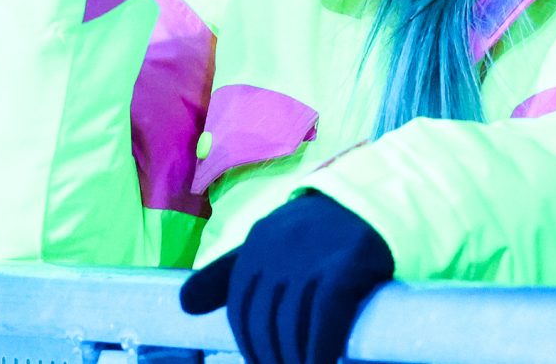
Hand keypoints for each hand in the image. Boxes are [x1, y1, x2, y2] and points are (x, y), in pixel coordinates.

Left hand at [179, 193, 393, 363]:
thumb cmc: (311, 239)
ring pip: (292, 328)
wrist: (371, 208)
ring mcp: (310, 259)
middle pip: (264, 325)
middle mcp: (276, 251)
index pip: (241, 313)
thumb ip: (223, 277)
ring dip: (296, 362)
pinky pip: (325, 322)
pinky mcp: (344, 268)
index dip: (251, 347)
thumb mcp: (265, 249)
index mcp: (253, 248)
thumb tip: (183, 306)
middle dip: (274, 359)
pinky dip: (321, 353)